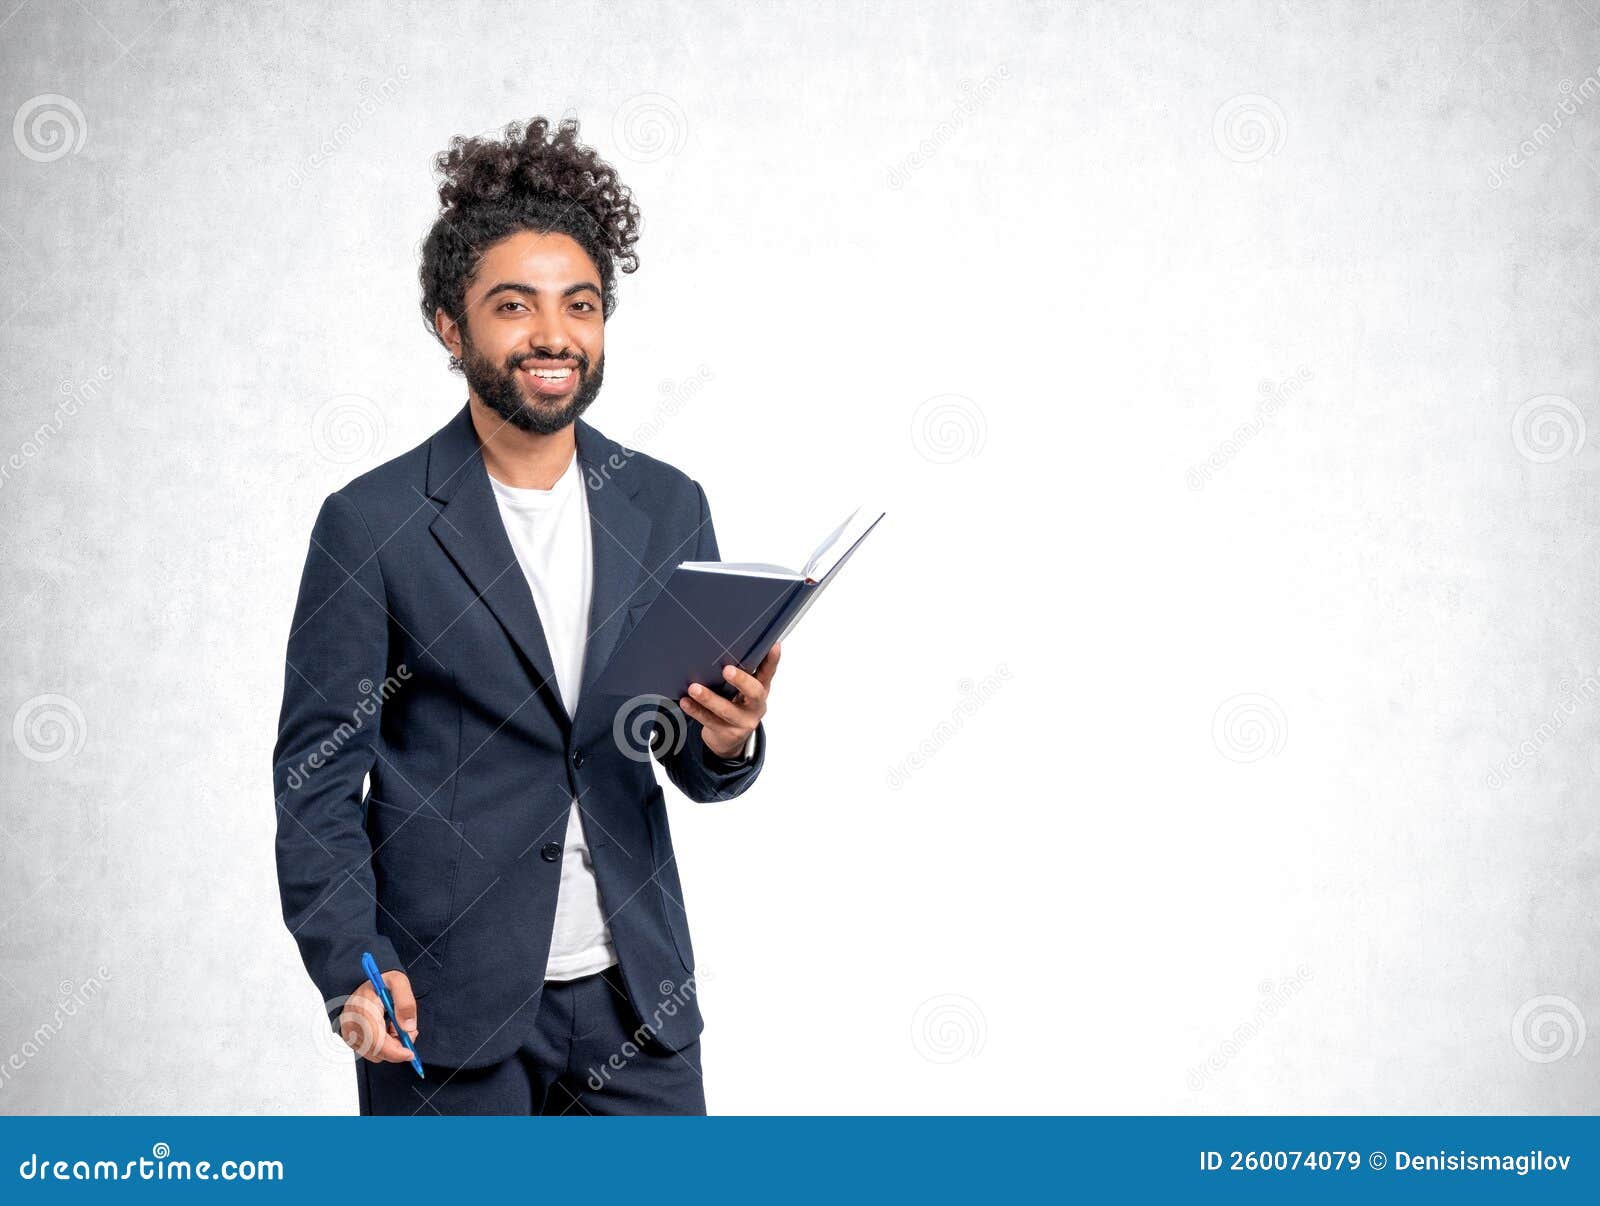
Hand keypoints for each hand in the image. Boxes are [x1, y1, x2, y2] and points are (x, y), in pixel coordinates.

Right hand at [339, 970, 418, 1063]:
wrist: (361, 983)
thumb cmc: (379, 983)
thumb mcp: (398, 982)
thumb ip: (406, 1003)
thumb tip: (408, 1028)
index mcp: (363, 1010)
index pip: (378, 1041)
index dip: (396, 1052)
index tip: (410, 1053)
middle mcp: (353, 1025)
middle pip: (378, 1051)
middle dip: (397, 1046)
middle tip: (406, 1030)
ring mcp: (349, 1034)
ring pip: (376, 1054)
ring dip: (390, 1045)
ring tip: (393, 1025)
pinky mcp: (350, 1040)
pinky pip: (371, 1052)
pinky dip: (383, 1046)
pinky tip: (384, 1029)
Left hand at [680, 641, 780, 758]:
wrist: (729, 739)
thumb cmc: (735, 705)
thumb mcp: (741, 690)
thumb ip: (739, 673)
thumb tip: (723, 645)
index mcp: (761, 690)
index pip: (769, 672)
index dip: (773, 659)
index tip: (773, 645)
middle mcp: (756, 706)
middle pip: (754, 693)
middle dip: (742, 681)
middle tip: (727, 670)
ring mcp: (743, 722)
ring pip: (727, 710)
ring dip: (710, 698)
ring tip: (695, 688)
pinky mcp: (728, 734)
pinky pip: (710, 721)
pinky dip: (696, 711)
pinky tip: (686, 702)